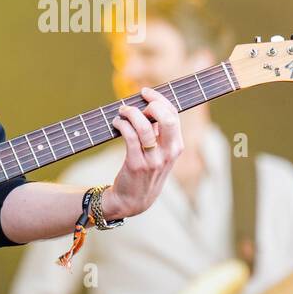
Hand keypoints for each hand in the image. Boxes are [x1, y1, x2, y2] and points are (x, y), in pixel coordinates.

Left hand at [101, 86, 183, 220]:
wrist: (134, 201)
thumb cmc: (145, 171)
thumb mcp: (160, 154)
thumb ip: (158, 133)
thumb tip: (147, 107)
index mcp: (176, 147)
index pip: (173, 115)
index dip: (159, 99)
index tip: (145, 92)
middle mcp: (168, 153)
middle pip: (167, 119)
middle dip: (151, 104)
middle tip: (137, 103)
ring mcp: (153, 160)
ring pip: (144, 127)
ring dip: (130, 113)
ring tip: (122, 112)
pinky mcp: (136, 165)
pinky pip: (130, 137)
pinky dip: (122, 124)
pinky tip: (116, 123)